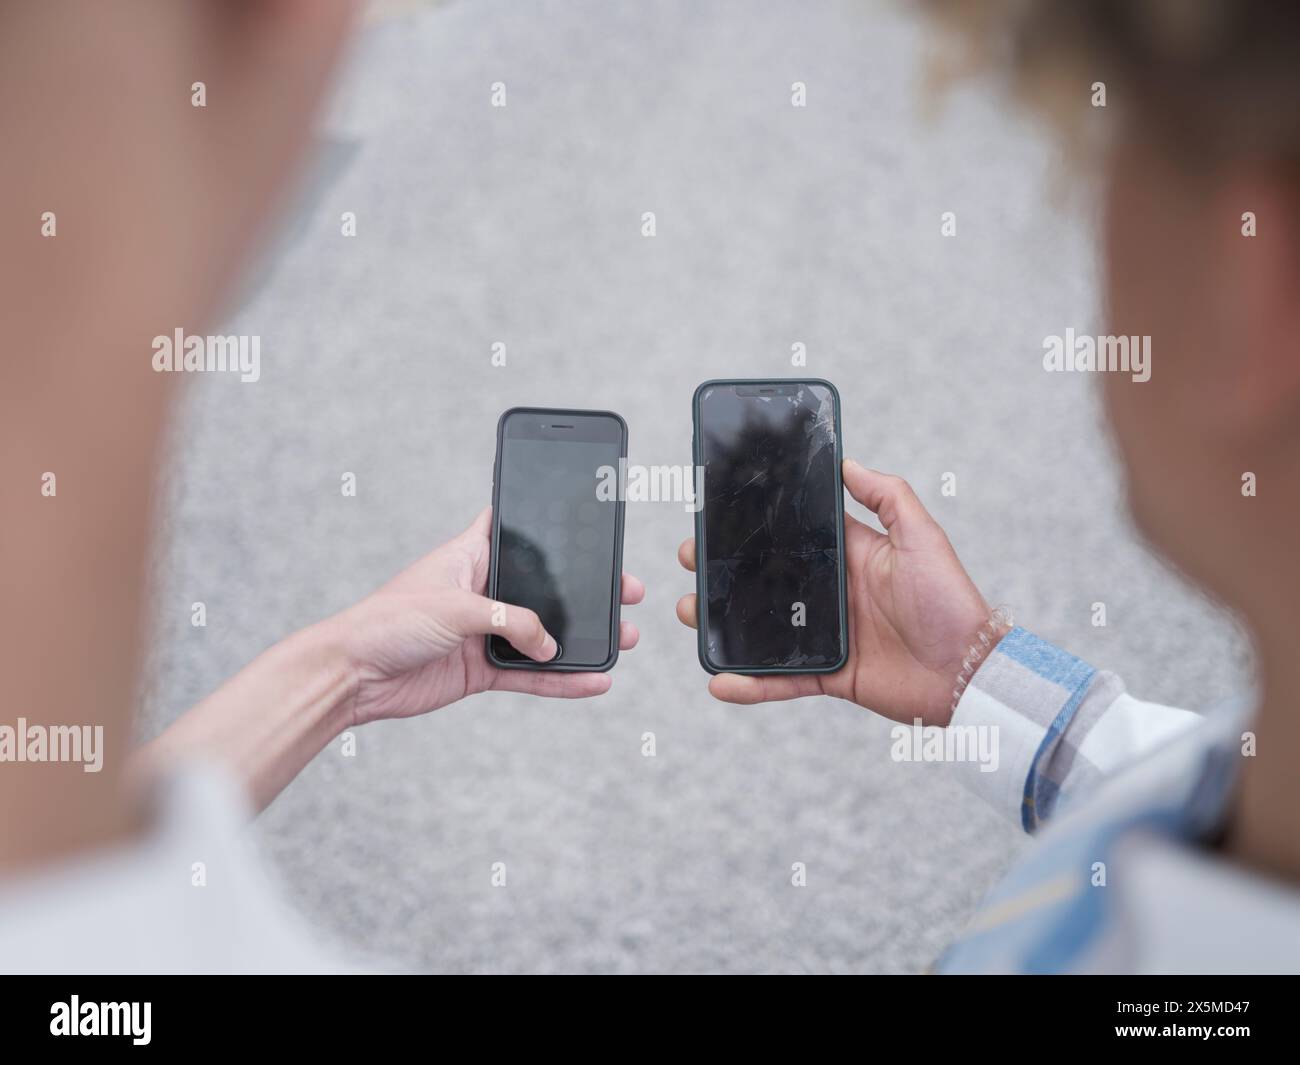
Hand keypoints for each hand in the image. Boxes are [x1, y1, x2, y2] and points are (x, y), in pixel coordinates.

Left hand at [336, 507, 643, 725]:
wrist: (352, 676)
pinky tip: (592, 682)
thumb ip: (510, 621)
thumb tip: (549, 644)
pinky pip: (531, 675)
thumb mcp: (455, 607)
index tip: (588, 524)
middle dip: (586, 591)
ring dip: (582, 639)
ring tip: (623, 638)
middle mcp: (482, 592)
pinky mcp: (482, 670)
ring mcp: (484, 633)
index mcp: (470, 557)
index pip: (515, 530)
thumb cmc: (387, 621)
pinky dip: (561, 680)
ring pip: (545, 635)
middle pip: (545, 588)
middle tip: (625, 590)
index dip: (548, 524)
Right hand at [675, 460, 1002, 724]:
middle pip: (765, 579)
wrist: (970, 672)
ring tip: (690, 611)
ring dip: (722, 623)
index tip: (718, 514)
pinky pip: (781, 680)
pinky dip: (749, 684)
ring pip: (761, 628)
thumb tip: (848, 461)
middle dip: (723, 569)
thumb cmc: (951, 601)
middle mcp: (832, 594)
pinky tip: (719, 681)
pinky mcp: (829, 674)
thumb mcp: (922, 537)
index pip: (793, 535)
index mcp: (849, 556)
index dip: (756, 525)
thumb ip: (887, 495)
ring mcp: (827, 635)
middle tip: (691, 558)